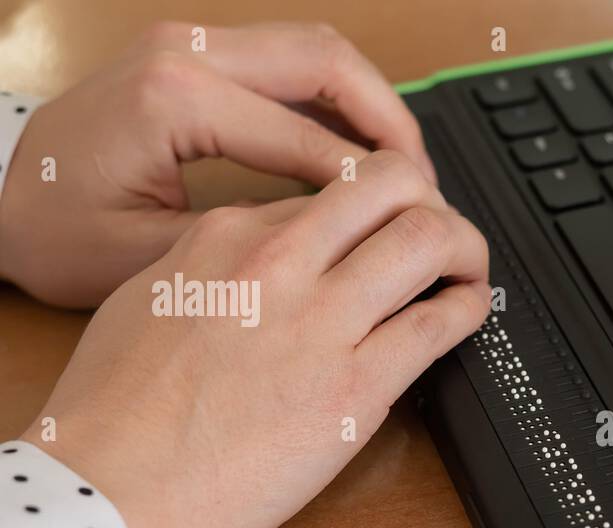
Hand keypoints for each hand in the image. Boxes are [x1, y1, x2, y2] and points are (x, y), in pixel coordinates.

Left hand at [0, 21, 434, 307]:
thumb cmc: (53, 228)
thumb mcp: (149, 258)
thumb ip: (246, 244)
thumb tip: (330, 246)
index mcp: (177, 100)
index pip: (310, 137)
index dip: (372, 189)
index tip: (412, 227)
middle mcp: (188, 56)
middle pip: (328, 61)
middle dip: (390, 121)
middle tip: (424, 183)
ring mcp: (192, 49)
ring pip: (316, 52)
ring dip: (369, 104)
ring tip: (402, 168)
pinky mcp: (196, 59)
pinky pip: (290, 63)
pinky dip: (336, 101)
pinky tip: (357, 152)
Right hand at [22, 150, 488, 527]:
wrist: (110, 489)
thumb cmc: (115, 414)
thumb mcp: (151, 302)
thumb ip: (216, 270)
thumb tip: (268, 264)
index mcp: (225, 238)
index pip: (331, 191)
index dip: (373, 208)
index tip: (387, 230)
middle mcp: (278, 263)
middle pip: (390, 186)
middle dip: (432, 200)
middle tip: (442, 233)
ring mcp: (321, 322)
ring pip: (428, 239)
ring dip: (465, 247)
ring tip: (469, 270)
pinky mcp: (354, 389)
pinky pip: (437, 324)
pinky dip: (470, 309)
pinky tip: (470, 312)